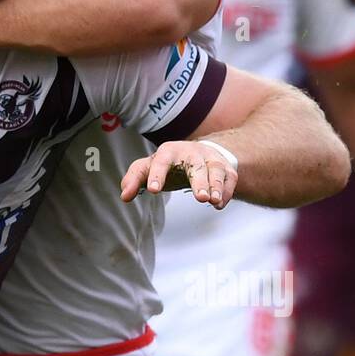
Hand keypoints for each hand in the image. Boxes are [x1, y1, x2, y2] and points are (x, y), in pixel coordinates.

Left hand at [121, 140, 238, 208]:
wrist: (196, 153)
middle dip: (199, 181)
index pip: (161, 161)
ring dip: (217, 186)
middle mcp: (191, 152)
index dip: (157, 175)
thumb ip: (134, 179)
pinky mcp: (226, 167)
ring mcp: (210, 159)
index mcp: (168, 151)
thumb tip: (125, 195)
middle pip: (195, 165)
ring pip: (216, 169)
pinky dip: (227, 191)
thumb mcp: (148, 168)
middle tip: (200, 198)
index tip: (153, 190)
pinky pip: (230, 178)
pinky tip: (220, 204)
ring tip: (213, 201)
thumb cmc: (168, 163)